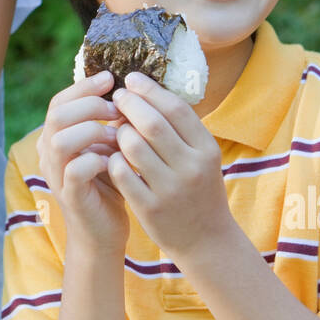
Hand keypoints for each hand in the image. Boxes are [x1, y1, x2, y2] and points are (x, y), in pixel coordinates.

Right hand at [37, 71, 129, 250]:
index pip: (60, 101)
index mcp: (57, 138)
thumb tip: (130, 89)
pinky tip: (116, 160)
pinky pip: (74, 170)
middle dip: (90, 105)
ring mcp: (57, 176)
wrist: (104, 232)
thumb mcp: (110, 147)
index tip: (110, 79)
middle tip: (117, 108)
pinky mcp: (70, 197)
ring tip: (117, 134)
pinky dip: (96, 159)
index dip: (83, 87)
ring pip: (60, 140)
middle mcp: (50, 154)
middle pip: (57, 114)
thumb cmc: (111, 184)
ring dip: (92, 130)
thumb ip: (111, 123)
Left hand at [108, 70, 232, 261]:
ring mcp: (170, 189)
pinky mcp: (150, 208)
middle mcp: (191, 167)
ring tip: (116, 128)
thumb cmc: (199, 189)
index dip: (150, 90)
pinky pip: (121, 173)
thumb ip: (182, 129)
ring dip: (119, 132)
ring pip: (132, 146)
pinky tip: (113, 155)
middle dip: (129, 104)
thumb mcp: (203, 157)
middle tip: (117, 97)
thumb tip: (149, 90)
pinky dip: (113, 159)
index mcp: (207, 150)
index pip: (175, 108)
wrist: (206, 240)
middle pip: (152, 123)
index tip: (132, 79)